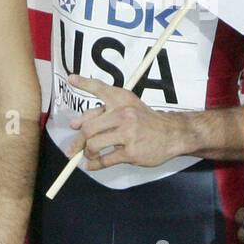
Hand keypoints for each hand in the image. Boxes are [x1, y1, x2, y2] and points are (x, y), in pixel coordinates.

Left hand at [66, 74, 183, 170]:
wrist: (172, 134)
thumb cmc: (146, 121)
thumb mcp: (128, 108)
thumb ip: (102, 112)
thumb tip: (75, 125)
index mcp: (122, 100)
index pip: (100, 88)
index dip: (84, 83)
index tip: (71, 78)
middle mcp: (124, 114)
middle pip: (89, 128)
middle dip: (78, 141)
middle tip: (73, 149)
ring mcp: (128, 134)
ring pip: (94, 145)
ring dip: (87, 153)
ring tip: (88, 156)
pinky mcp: (131, 152)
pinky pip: (105, 160)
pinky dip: (94, 165)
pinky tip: (91, 165)